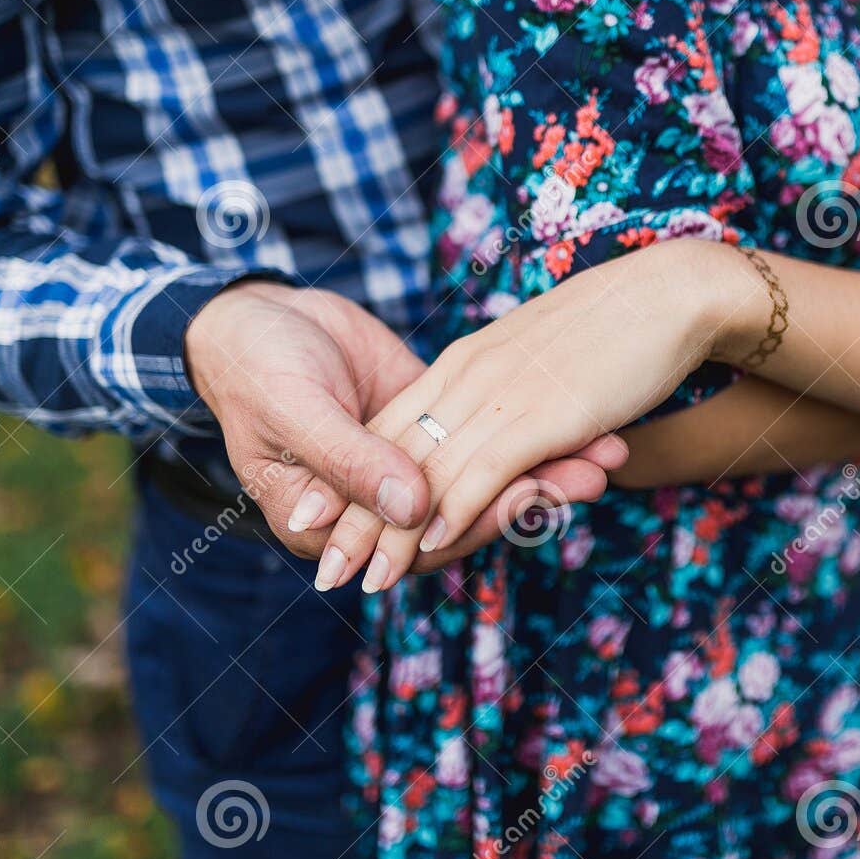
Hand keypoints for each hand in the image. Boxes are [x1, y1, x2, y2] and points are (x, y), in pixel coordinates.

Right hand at [184, 280, 627, 562]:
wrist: (255, 318)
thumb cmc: (255, 366)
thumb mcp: (294, 408)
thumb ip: (350, 460)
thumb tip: (413, 508)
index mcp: (331, 524)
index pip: (419, 540)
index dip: (475, 518)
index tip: (530, 493)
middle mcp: (376, 510)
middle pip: (463, 517)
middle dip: (529, 494)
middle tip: (589, 475)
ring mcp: (407, 473)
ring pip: (482, 481)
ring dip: (543, 468)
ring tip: (605, 453)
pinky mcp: (431, 432)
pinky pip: (486, 440)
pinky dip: (530, 432)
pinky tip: (584, 421)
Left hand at [307, 237, 754, 591]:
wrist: (670, 294)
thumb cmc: (618, 332)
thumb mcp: (542, 363)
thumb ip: (511, 398)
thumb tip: (499, 438)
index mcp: (466, 362)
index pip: (394, 430)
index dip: (358, 484)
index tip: (331, 530)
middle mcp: (470, 375)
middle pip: (396, 455)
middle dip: (359, 520)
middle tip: (330, 573)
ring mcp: (502, 393)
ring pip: (430, 471)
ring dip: (398, 534)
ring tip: (371, 579)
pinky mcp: (538, 412)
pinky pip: (483, 467)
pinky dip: (455, 509)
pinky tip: (434, 545)